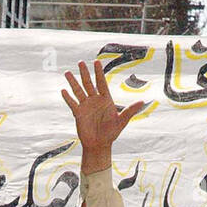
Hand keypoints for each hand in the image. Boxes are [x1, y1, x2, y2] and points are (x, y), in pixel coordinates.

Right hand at [61, 59, 145, 174]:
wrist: (100, 145)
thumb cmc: (112, 133)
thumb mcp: (122, 121)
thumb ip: (130, 110)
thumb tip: (143, 101)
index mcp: (105, 100)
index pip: (101, 83)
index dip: (99, 72)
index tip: (96, 61)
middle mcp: (94, 100)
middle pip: (88, 83)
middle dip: (85, 73)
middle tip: (81, 62)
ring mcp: (86, 106)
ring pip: (78, 91)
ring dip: (73, 82)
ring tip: (67, 72)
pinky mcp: (78, 114)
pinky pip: (72, 103)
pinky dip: (68, 98)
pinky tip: (63, 91)